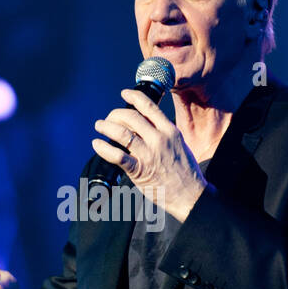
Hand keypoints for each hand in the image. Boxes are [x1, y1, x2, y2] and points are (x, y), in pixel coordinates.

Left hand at [91, 87, 207, 221]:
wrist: (190, 195)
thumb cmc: (186, 172)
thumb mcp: (180, 144)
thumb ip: (164, 133)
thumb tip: (146, 126)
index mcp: (170, 130)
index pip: (149, 106)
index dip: (133, 96)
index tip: (124, 93)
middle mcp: (159, 139)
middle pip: (131, 117)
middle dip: (115, 114)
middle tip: (108, 119)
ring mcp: (149, 154)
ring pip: (121, 133)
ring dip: (106, 127)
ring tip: (99, 126)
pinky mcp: (139, 170)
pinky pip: (117, 156)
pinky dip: (103, 148)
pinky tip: (97, 144)